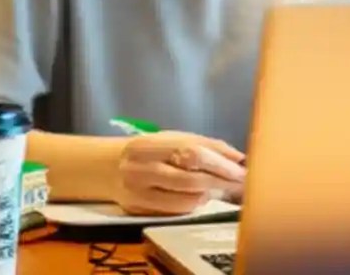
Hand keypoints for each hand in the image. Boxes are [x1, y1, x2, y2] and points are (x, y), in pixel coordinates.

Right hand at [111, 131, 246, 214]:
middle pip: (190, 179)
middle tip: (241, 182)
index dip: (220, 163)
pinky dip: (195, 204)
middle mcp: (140, 169)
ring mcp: (138, 193)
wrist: (107, 168)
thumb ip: (203, 144)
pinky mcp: (139, 211)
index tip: (242, 169)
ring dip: (210, 194)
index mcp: (148, 144)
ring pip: (186, 199)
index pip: (192, 153)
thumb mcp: (170, 138)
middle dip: (220, 181)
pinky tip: (202, 196)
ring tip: (221, 187)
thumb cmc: (148, 150)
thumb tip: (238, 157)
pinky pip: (177, 211)